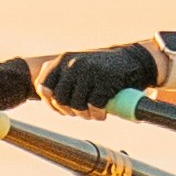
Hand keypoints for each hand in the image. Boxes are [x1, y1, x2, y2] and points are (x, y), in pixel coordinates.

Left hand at [36, 40, 166, 112]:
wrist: (132, 60)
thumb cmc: (102, 69)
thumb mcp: (78, 65)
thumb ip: (61, 75)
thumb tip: (43, 92)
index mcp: (63, 60)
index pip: (43, 86)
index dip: (50, 103)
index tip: (62, 109)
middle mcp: (73, 64)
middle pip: (59, 99)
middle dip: (69, 112)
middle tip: (80, 113)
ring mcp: (89, 72)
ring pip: (77, 105)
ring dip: (85, 115)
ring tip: (92, 114)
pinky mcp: (104, 81)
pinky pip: (94, 106)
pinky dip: (98, 114)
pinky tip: (102, 113)